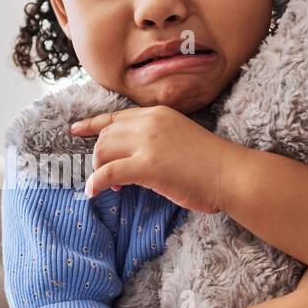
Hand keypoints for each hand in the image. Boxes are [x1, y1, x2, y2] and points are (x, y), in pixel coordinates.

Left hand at [69, 106, 239, 211]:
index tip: (75, 129)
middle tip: (108, 176)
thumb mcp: (180, 139)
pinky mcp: (147, 165)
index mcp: (159, 114)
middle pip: (106, 135)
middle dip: (100, 157)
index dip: (92, 123)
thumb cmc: (212, 164)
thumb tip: (134, 157)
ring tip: (112, 187)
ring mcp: (148, 142)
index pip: (116, 116)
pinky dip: (96, 183)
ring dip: (99, 170)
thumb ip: (157, 140)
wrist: (232, 174)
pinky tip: (95, 192)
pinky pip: (108, 172)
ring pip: (103, 150)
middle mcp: (150, 122)